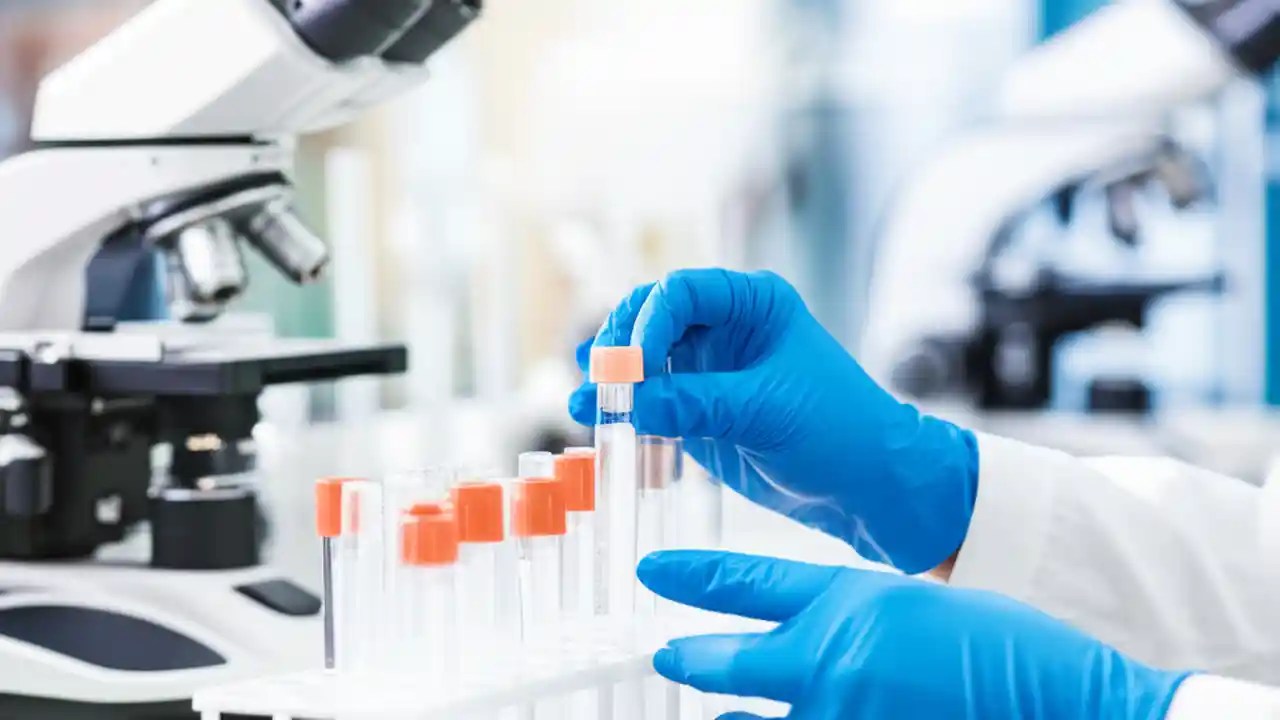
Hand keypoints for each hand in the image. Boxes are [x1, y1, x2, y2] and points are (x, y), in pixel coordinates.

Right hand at [570, 269, 977, 572]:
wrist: (868, 486)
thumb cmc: (841, 430)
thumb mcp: (767, 412)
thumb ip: (697, 404)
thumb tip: (628, 403)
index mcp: (753, 303)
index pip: (683, 292)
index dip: (651, 321)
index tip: (638, 364)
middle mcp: (724, 328)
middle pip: (649, 318)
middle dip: (622, 346)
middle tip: (605, 380)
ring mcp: (705, 371)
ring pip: (640, 361)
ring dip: (612, 378)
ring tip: (587, 402)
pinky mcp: (695, 412)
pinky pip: (647, 403)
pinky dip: (621, 409)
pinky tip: (596, 417)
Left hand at [640, 550, 1190, 719]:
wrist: (1069, 705)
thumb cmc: (1007, 651)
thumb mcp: (921, 606)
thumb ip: (854, 619)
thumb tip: (806, 640)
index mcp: (851, 600)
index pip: (747, 583)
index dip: (693, 577)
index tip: (652, 570)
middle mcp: (830, 659)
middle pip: (727, 661)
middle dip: (689, 657)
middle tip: (665, 654)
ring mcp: (837, 716)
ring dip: (724, 718)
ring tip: (709, 712)